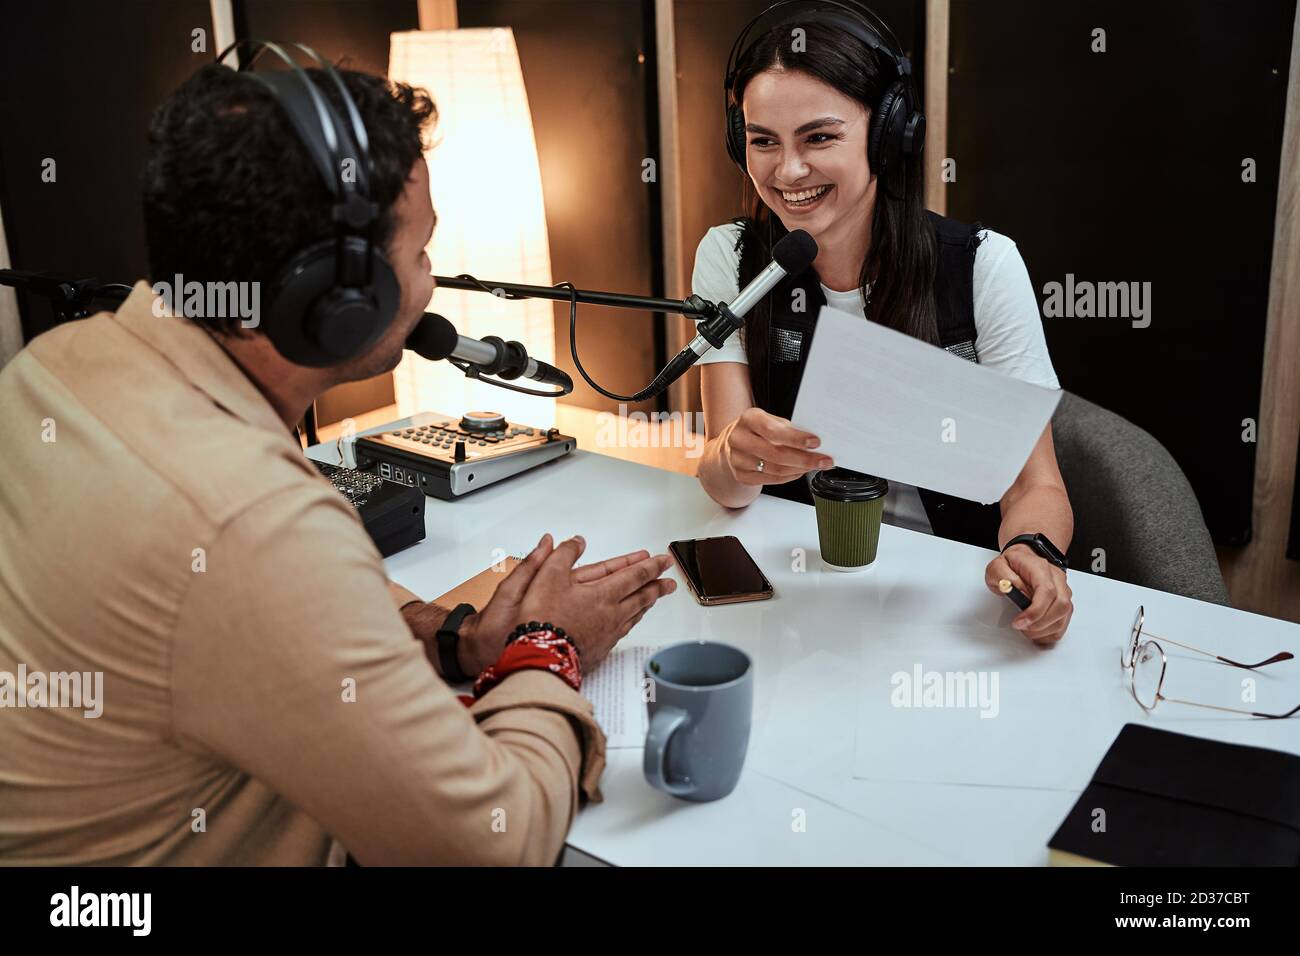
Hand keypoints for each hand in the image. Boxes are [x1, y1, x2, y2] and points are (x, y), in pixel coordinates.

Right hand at [514, 534, 675, 670]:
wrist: (541, 657)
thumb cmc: (543, 618)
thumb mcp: (547, 575)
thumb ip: (563, 554)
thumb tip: (576, 541)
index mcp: (603, 593)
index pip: (636, 575)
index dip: (652, 566)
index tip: (665, 561)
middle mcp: (612, 613)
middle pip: (642, 596)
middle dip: (658, 586)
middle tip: (670, 581)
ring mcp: (609, 633)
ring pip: (635, 614)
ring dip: (647, 603)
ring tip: (654, 597)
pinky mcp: (602, 648)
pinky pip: (625, 629)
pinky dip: (633, 620)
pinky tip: (631, 621)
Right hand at [720, 407, 833, 485]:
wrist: (735, 442)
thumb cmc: (759, 429)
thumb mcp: (772, 420)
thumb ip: (790, 429)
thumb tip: (815, 443)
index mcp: (749, 419)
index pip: (772, 431)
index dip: (796, 438)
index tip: (816, 443)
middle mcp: (739, 439)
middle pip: (775, 454)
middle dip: (804, 459)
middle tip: (824, 460)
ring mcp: (737, 459)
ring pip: (775, 469)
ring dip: (800, 469)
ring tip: (815, 465)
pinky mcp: (741, 475)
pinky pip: (772, 479)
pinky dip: (790, 476)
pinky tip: (800, 471)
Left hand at [985, 544, 1072, 644]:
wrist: (1025, 560)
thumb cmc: (1012, 565)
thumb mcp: (997, 567)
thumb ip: (1003, 577)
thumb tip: (1015, 590)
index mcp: (1040, 568)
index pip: (1047, 591)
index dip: (1035, 611)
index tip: (1019, 622)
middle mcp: (1056, 579)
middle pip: (1060, 605)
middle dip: (1040, 623)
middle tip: (1021, 626)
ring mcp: (1063, 591)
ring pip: (1064, 615)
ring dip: (1044, 630)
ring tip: (1026, 629)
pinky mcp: (1064, 603)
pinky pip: (1063, 622)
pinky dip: (1050, 633)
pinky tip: (1036, 632)